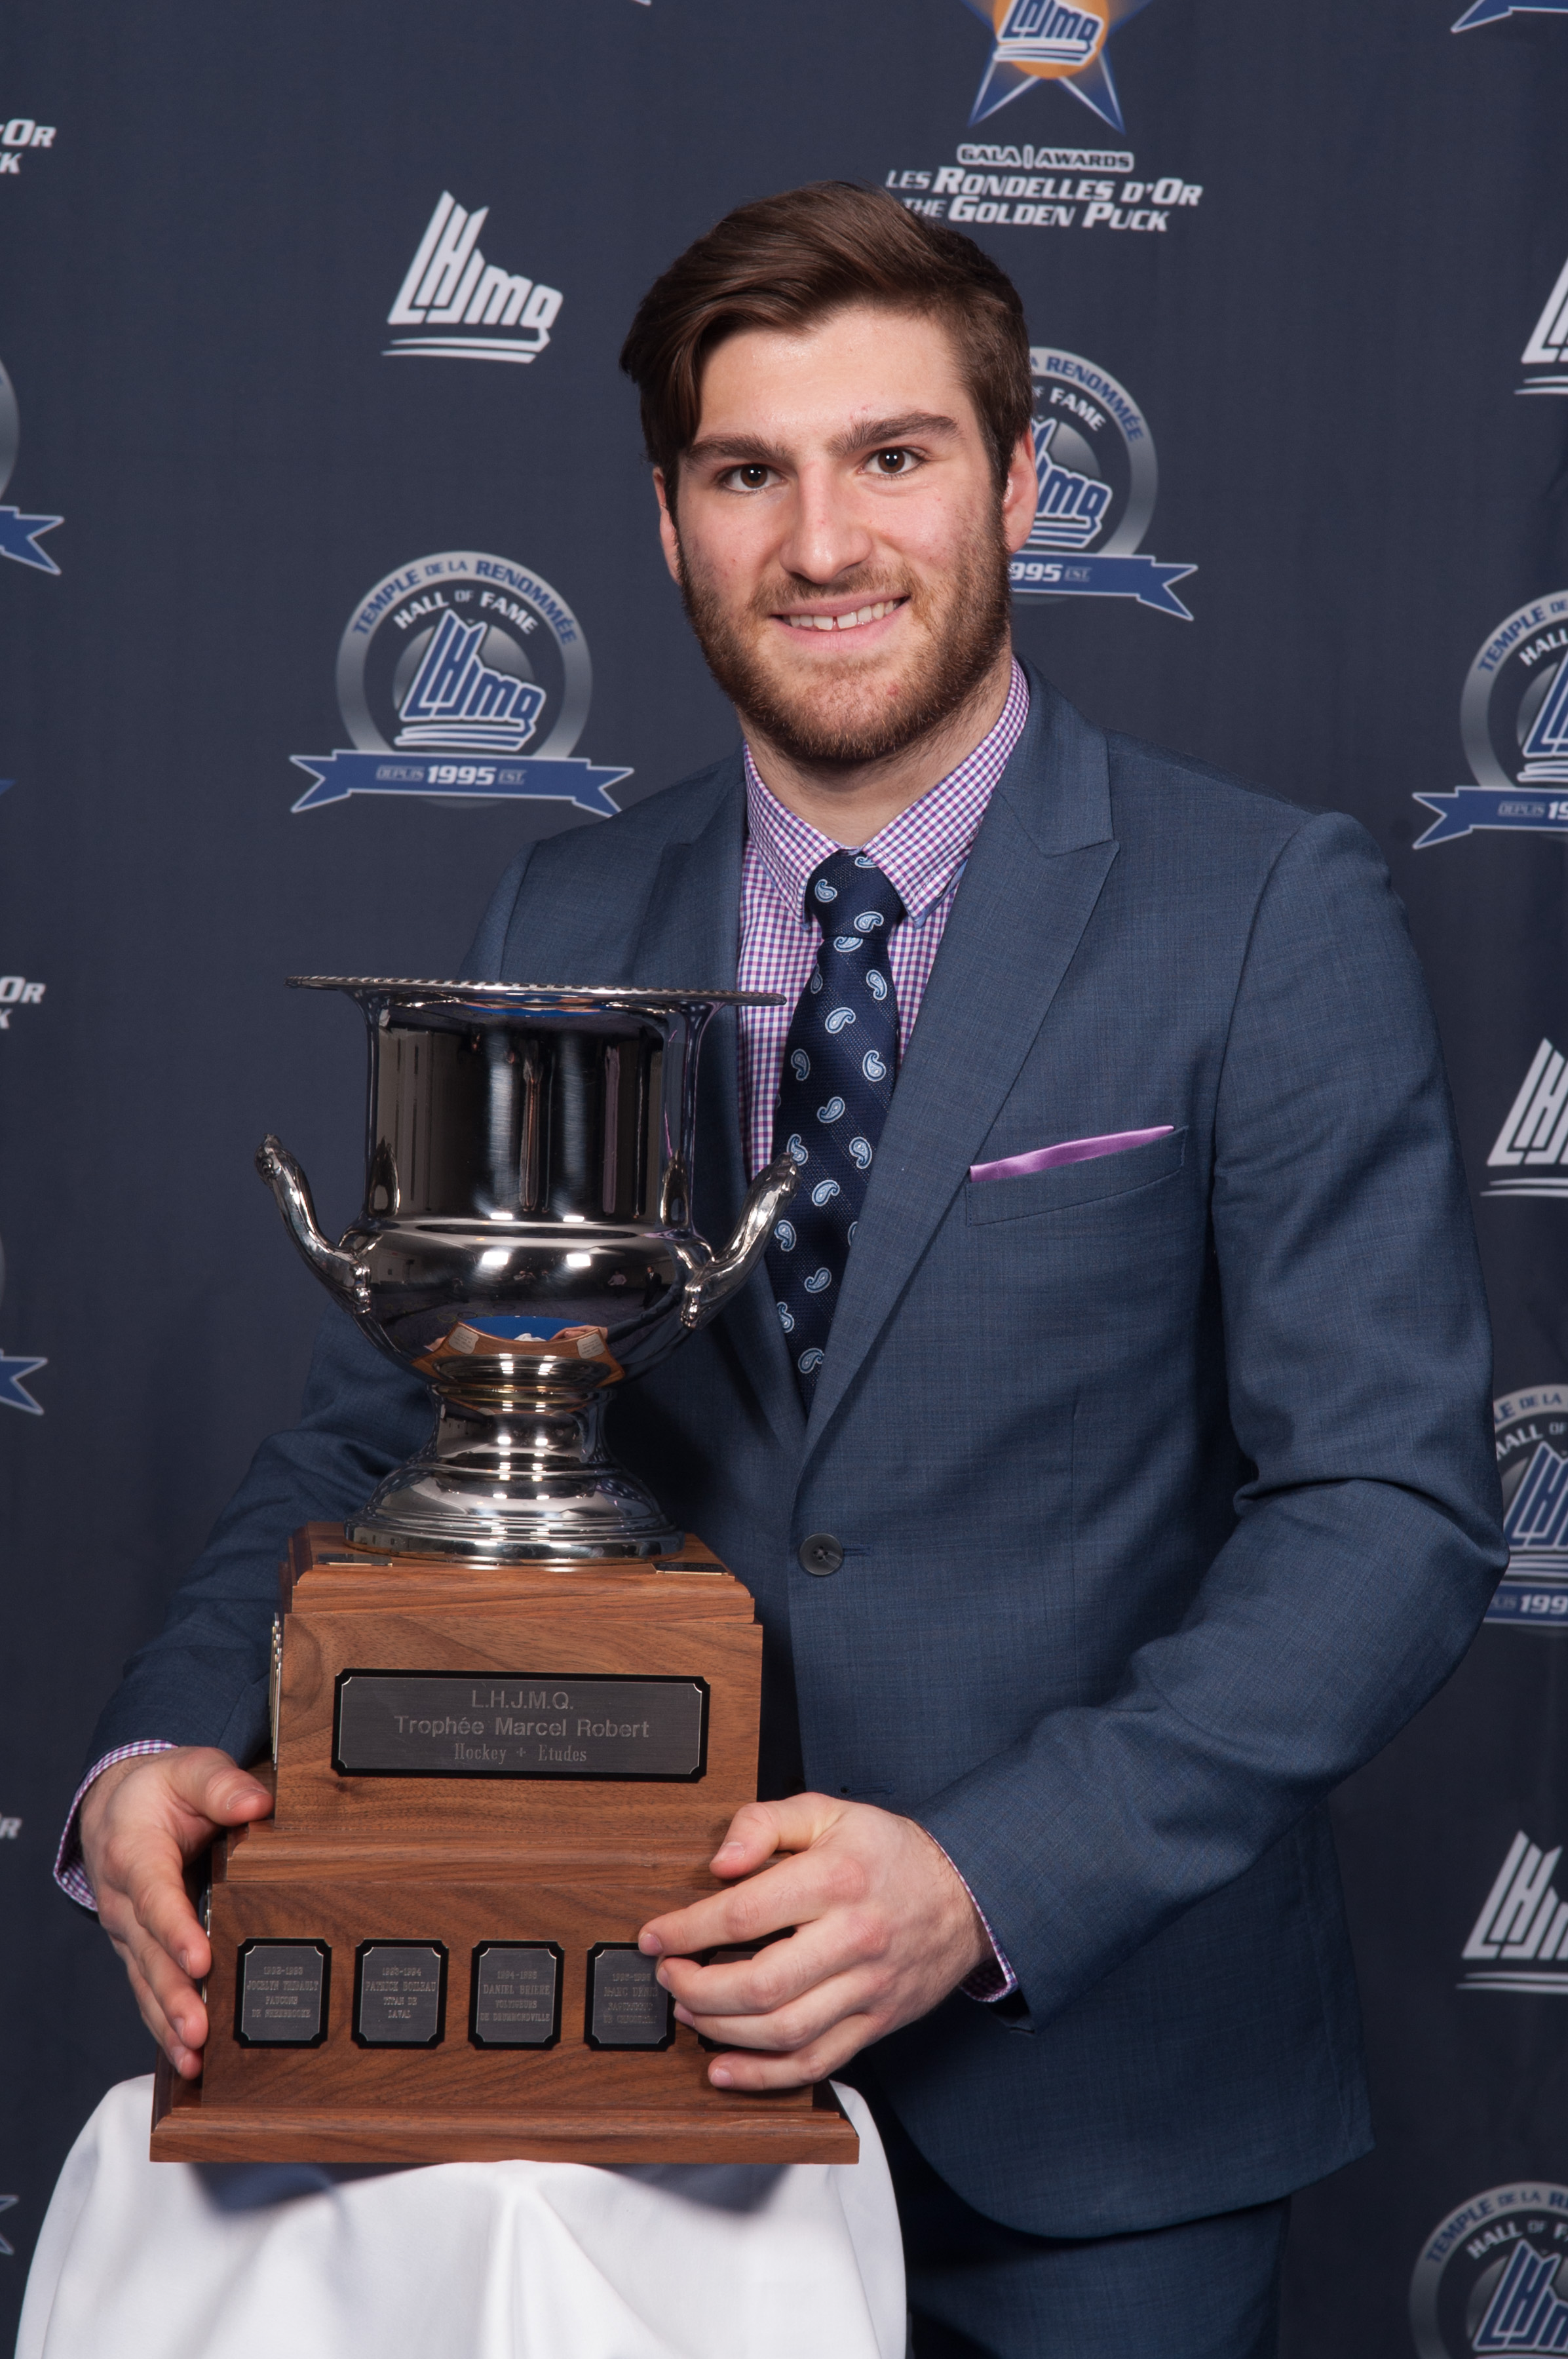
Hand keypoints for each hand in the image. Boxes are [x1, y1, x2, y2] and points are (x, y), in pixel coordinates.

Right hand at [79, 1748, 273, 2078]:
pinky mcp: (140, 1952)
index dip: (176, 1929)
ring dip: (170, 2021)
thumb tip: (257, 1804)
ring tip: (194, 2057)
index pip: (155, 1896)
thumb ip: (220, 1785)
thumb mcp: (189, 1770)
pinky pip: (149, 1992)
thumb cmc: (159, 1791)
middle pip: (149, 1954)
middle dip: (175, 1995)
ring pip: (146, 1983)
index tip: (200, 1958)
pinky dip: (165, 2027)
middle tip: (200, 2030)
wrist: (115, 1810)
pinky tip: (187, 2058)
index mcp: (134, 1854)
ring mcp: (130, 1934)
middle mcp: (125, 1903)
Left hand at [638, 1794, 988, 2090]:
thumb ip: (765, 1823)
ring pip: (784, 2031)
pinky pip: (816, 2062)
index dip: (687, 1929)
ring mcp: (868, 1987)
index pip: (745, 1913)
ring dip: (721, 2031)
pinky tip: (725, 2068)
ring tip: (689, 2013)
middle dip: (697, 1988)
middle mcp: (854, 1937)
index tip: (655, 1936)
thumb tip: (720, 1862)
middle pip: (760, 1984)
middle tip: (669, 1977)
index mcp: (837, 1878)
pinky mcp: (876, 2022)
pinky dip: (764, 2076)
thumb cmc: (889, 1851)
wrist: (967, 1893)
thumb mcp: (827, 1811)